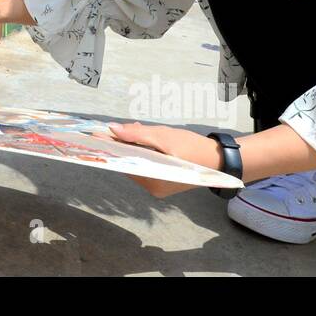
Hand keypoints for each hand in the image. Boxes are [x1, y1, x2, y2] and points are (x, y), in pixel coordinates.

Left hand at [104, 122, 224, 198]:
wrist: (218, 158)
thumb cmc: (191, 147)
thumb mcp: (163, 136)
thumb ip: (137, 134)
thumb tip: (112, 129)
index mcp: (152, 181)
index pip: (124, 162)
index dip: (111, 146)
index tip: (97, 133)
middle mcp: (153, 188)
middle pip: (129, 162)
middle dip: (124, 144)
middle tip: (120, 127)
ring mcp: (158, 185)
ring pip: (137, 162)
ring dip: (133, 146)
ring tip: (136, 130)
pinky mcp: (163, 180)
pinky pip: (146, 164)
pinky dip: (143, 151)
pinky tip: (145, 138)